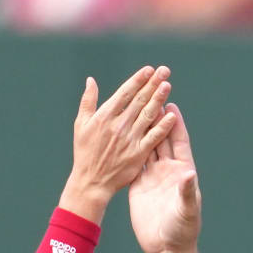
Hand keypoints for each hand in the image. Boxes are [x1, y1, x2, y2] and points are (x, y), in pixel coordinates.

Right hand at [59, 66, 176, 223]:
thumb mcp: (81, 125)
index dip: (137, 80)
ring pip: (148, 115)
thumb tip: (91, 80)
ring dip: (159, 99)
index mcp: (104, 116)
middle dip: (152, 84)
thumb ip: (88, 101)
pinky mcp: (138, 154)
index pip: (125, 93)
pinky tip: (172, 115)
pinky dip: (163, 126)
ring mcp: (129, 140)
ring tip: (168, 85)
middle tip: (164, 70)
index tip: (149, 69)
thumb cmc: (84, 152)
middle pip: (139, 101)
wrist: (90, 182)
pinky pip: (153, 137)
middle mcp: (118, 126)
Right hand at [128, 104, 200, 252]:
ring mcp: (153, 177)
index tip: (171, 105)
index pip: (179, 142)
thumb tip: (190, 173)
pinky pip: (134, 162)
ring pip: (146, 147)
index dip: (175, 124)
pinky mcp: (139, 186)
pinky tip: (121, 134)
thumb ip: (187, 191)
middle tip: (150, 100)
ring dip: (141, 130)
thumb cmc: (182, 230)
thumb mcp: (186, 210)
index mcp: (182, 172)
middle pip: (162, 140)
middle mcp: (168, 171)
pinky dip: (129, 148)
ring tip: (133, 110)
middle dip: (157, 120)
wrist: (166, 248)